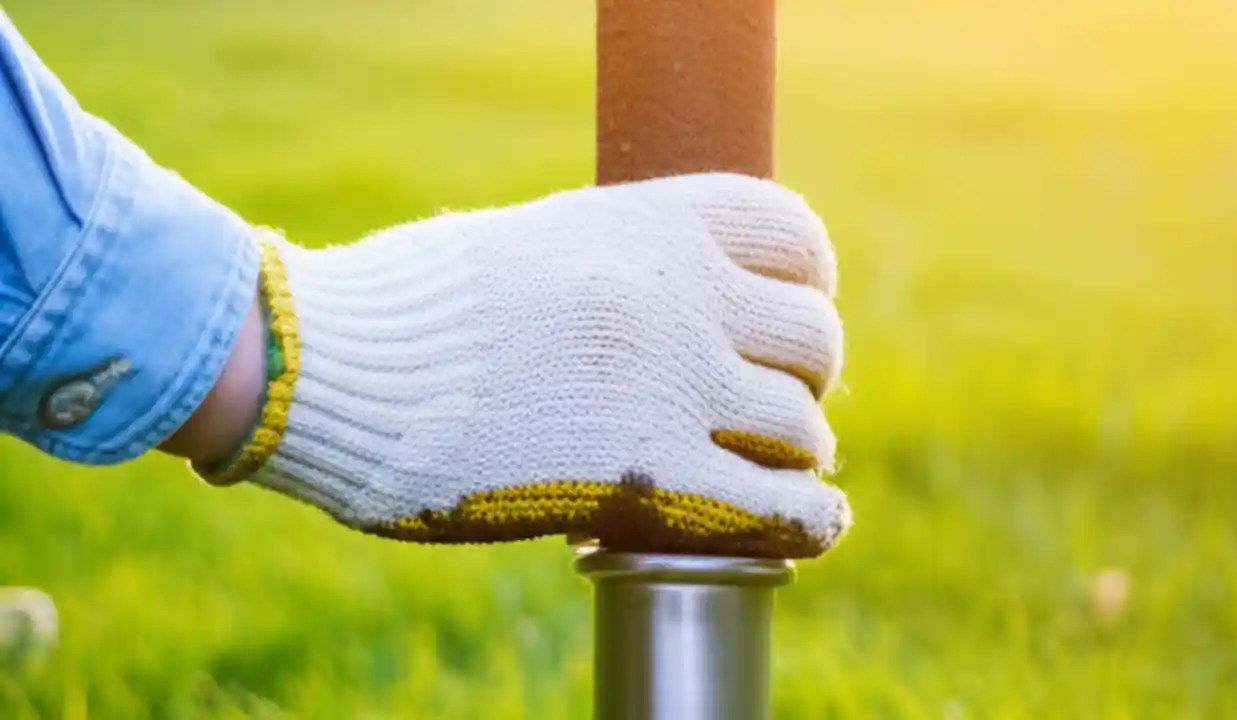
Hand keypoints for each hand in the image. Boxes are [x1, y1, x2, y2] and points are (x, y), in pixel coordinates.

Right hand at [205, 174, 848, 557]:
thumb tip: (671, 299)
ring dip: (798, 448)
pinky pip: (779, 505)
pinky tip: (815, 520)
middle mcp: (679, 296)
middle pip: (812, 336)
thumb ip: (619, 266)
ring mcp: (672, 387)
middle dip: (805, 373)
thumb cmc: (415, 307)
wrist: (335, 366)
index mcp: (649, 226)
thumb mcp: (536, 246)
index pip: (791, 237)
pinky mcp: (650, 478)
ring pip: (802, 424)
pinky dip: (812, 517)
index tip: (793, 307)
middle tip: (772, 399)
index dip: (807, 280)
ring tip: (777, 463)